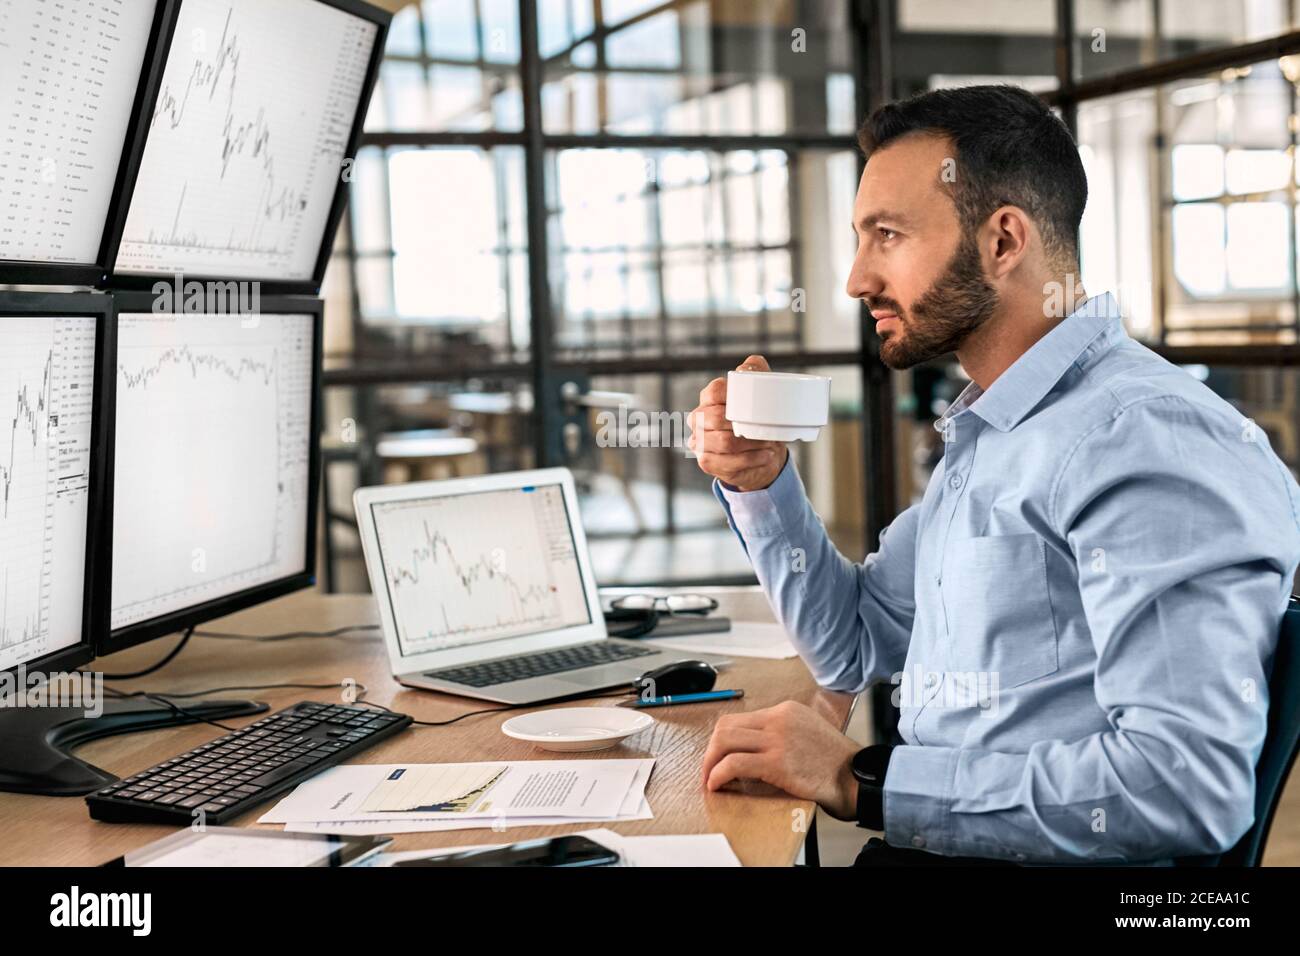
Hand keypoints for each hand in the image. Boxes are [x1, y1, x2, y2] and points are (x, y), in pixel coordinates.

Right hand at [688, 354, 788, 490]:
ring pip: (724, 442)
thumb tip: (746, 368)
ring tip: (769, 443)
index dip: (733, 397)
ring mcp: (699, 441)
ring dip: (752, 444)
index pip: (714, 391)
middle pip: (717, 418)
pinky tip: (765, 456)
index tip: (754, 405)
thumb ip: (755, 371)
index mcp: (709, 398)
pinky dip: (752, 459)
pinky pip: (728, 462)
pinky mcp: (706, 462)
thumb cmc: (759, 420)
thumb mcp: (762, 392)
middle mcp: (698, 418)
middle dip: (746, 424)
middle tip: (766, 428)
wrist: (763, 452)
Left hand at [700, 700, 860, 820]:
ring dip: (710, 762)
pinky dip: (718, 774)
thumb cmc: (835, 762)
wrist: (856, 777)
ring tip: (710, 778)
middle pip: (727, 726)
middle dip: (711, 749)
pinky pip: (733, 764)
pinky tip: (717, 784)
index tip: (719, 756)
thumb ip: (782, 733)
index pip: (741, 718)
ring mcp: (777, 739)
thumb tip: (752, 748)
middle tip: (709, 767)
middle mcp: (779, 719)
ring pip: (724, 741)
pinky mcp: (777, 762)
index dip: (724, 739)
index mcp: (786, 710)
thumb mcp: (808, 732)